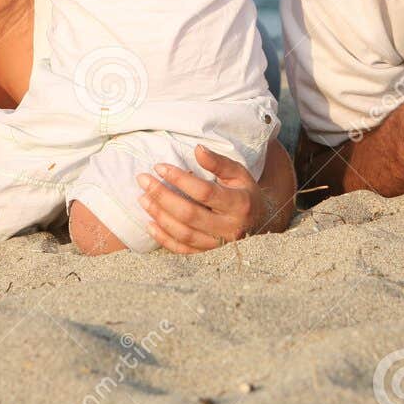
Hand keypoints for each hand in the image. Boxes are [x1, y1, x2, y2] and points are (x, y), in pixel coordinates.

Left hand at [138, 145, 280, 252]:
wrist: (260, 222)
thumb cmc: (245, 193)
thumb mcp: (239, 174)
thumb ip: (219, 162)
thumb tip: (197, 149)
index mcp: (239, 204)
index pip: (204, 192)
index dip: (180, 179)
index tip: (160, 167)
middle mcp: (230, 227)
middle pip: (189, 214)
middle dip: (162, 196)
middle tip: (143, 180)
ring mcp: (219, 244)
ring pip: (184, 233)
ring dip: (159, 216)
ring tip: (143, 199)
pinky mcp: (210, 254)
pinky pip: (183, 250)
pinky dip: (164, 239)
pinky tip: (149, 224)